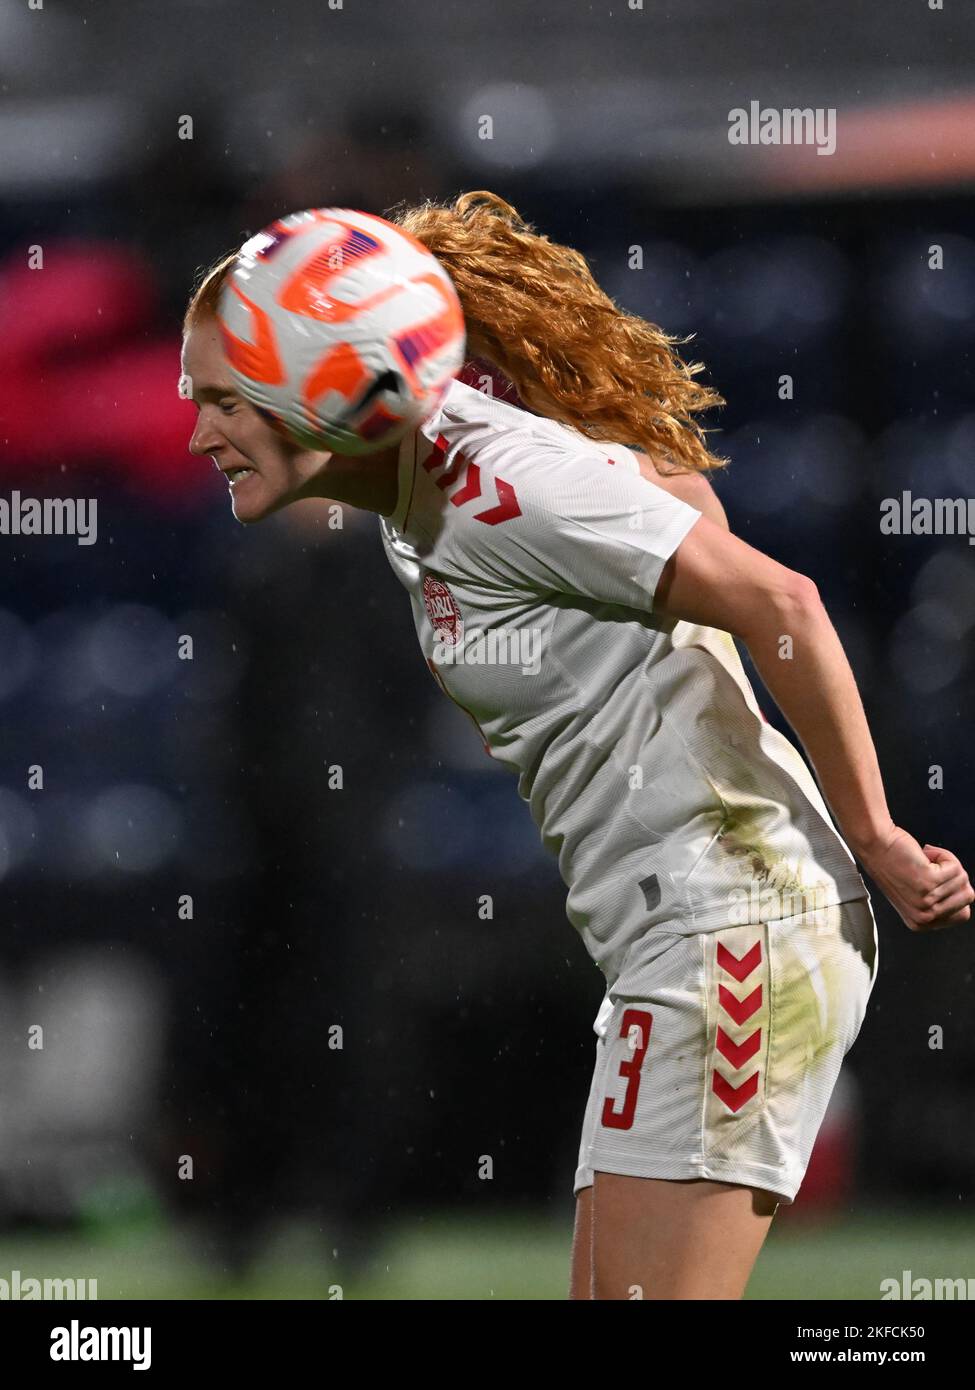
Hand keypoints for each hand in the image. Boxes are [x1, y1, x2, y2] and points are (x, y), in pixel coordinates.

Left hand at [858, 827, 973, 931]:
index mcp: (920, 924)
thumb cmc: (893, 864)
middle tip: (932, 868)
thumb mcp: (916, 896)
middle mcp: (924, 917)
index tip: (938, 881)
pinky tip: (924, 854)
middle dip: (954, 877)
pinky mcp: (929, 882)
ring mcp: (927, 901)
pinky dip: (943, 855)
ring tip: (924, 861)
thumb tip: (966, 896)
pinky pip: (955, 867)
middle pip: (968, 897)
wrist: (875, 845)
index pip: (962, 915)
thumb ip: (939, 903)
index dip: (955, 892)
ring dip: (947, 863)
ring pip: (962, 879)